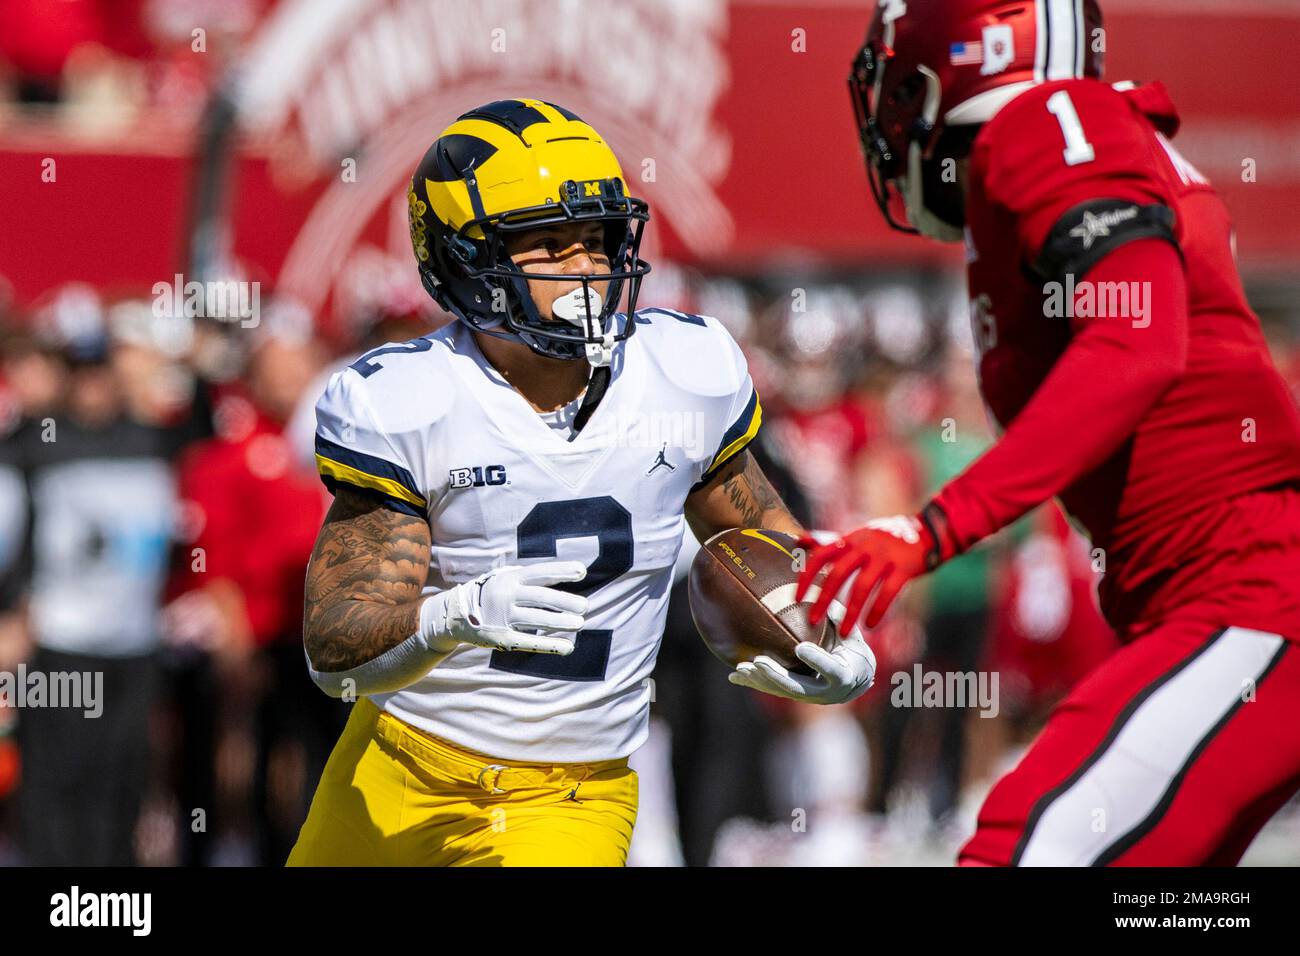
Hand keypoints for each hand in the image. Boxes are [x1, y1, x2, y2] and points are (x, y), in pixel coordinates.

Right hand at [429, 560, 588, 654]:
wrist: (455, 614)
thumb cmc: (490, 592)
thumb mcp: (503, 577)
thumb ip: (528, 576)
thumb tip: (562, 573)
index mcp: (510, 578)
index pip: (540, 572)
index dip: (562, 571)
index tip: (581, 571)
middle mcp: (506, 595)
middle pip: (542, 597)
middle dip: (566, 601)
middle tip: (584, 606)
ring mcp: (503, 617)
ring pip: (538, 619)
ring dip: (561, 622)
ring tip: (579, 623)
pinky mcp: (502, 638)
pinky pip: (529, 642)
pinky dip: (550, 644)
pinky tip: (568, 646)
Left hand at [729, 616, 876, 704]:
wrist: (856, 678)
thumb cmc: (854, 649)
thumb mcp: (853, 634)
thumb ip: (840, 618)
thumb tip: (825, 597)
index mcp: (845, 676)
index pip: (831, 669)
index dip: (816, 660)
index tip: (800, 648)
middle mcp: (826, 693)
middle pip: (798, 688)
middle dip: (776, 676)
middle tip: (759, 662)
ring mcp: (809, 697)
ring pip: (782, 691)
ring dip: (760, 680)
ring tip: (742, 667)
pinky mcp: (795, 696)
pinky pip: (773, 690)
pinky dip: (754, 683)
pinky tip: (735, 676)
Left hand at [796, 512, 947, 635]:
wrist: (929, 531)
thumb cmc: (888, 536)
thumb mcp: (858, 534)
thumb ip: (831, 540)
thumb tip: (800, 539)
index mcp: (852, 539)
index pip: (821, 554)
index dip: (807, 575)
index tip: (796, 597)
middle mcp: (865, 546)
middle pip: (838, 573)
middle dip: (823, 598)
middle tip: (812, 620)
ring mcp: (885, 557)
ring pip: (862, 587)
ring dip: (851, 612)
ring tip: (843, 632)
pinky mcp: (904, 568)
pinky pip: (888, 592)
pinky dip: (878, 610)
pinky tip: (871, 625)